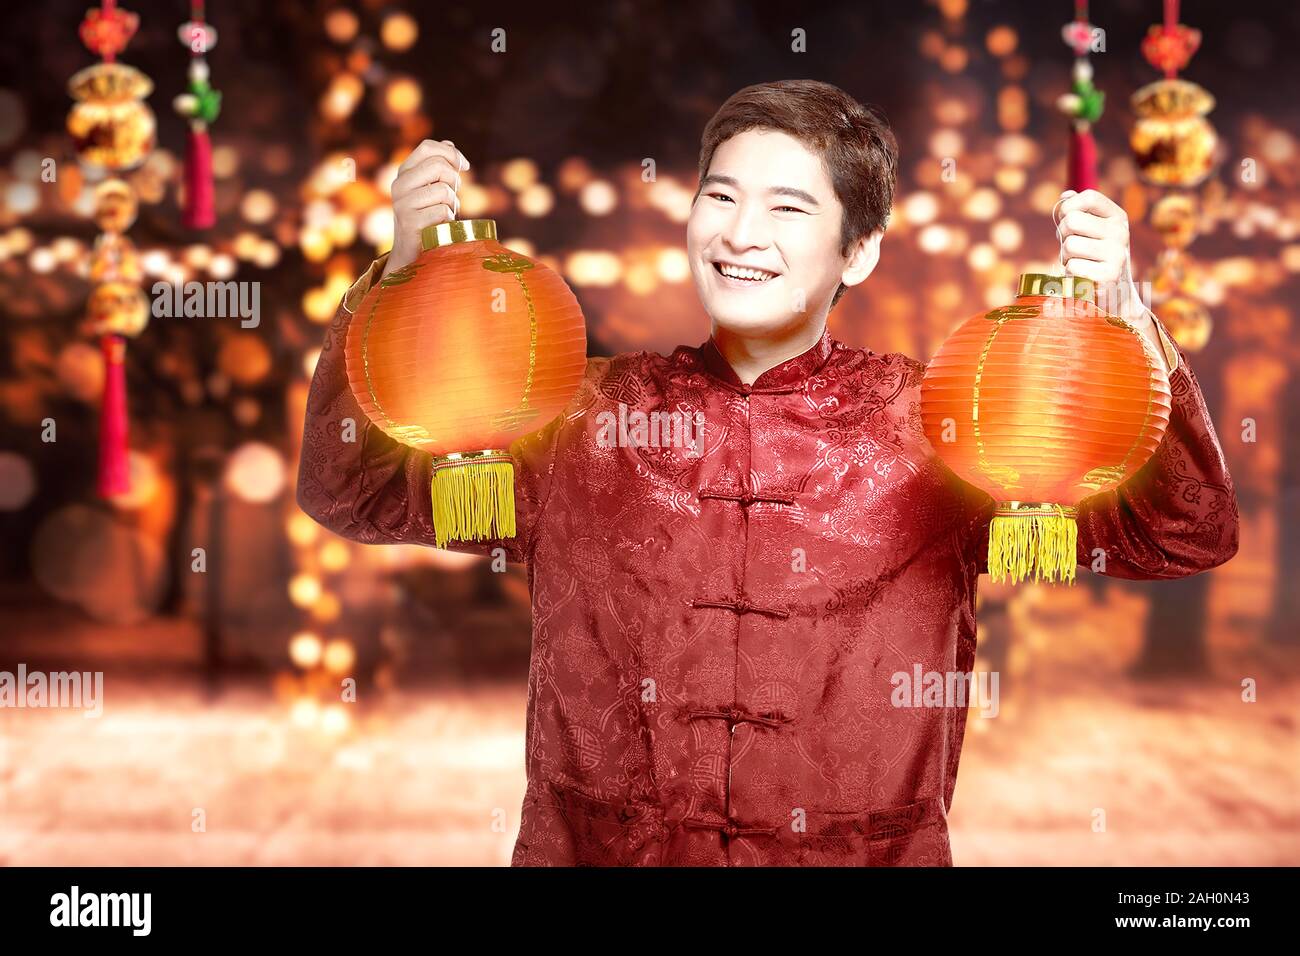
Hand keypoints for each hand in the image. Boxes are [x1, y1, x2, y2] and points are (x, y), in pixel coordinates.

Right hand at [382, 139, 470, 277]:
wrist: (412, 252)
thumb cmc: (427, 217)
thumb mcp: (431, 188)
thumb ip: (438, 167)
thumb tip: (448, 144)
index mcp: (404, 172)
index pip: (427, 147)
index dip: (451, 153)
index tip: (464, 166)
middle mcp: (399, 185)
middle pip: (438, 166)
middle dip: (454, 180)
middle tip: (453, 194)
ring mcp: (402, 204)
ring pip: (443, 191)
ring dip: (452, 204)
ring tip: (444, 214)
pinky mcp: (410, 222)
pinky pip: (442, 212)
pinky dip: (448, 220)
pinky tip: (440, 227)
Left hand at [1055, 188, 1167, 368]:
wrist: (1116, 297)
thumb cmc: (1095, 260)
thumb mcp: (1091, 233)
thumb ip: (1079, 213)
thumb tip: (1065, 195)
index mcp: (1118, 217)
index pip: (1089, 197)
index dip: (1068, 207)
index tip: (1065, 218)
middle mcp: (1121, 233)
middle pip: (1071, 221)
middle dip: (1062, 235)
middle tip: (1071, 248)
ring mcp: (1116, 254)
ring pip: (1068, 246)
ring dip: (1065, 258)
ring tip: (1078, 264)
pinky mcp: (1108, 276)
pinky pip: (1071, 267)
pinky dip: (1069, 274)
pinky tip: (1081, 278)